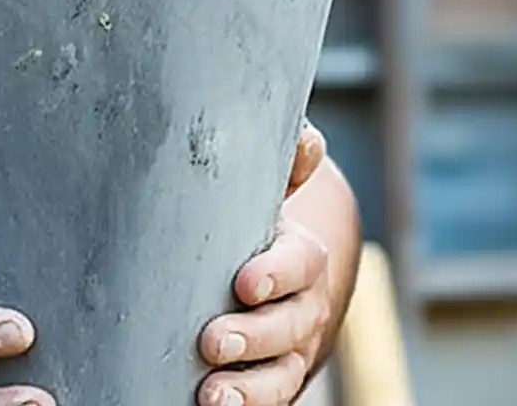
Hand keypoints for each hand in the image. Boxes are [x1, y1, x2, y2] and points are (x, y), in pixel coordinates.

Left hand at [196, 121, 333, 405]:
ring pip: (279, 375)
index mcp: (300, 258)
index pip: (300, 265)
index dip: (276, 273)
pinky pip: (267, 400)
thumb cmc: (254, 230)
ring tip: (212, 395)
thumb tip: (305, 137)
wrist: (274, 280)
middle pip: (289, 327)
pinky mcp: (270, 382)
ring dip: (249, 388)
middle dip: (254, 336)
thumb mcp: (262, 196)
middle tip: (211, 341)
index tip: (244, 282)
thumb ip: (280, 168)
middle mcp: (302, 309)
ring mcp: (289, 353)